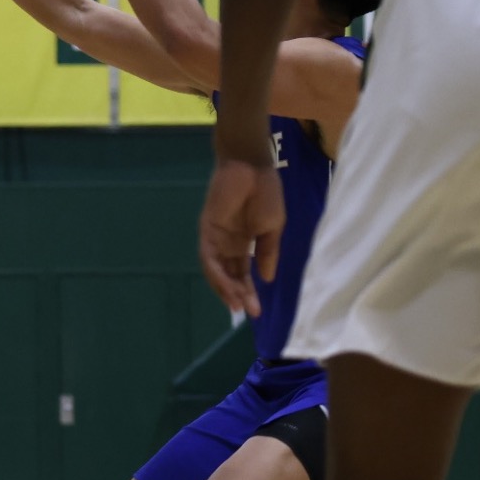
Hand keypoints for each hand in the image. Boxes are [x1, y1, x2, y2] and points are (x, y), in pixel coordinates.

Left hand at [199, 154, 283, 317]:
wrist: (252, 168)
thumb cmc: (266, 193)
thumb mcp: (272, 228)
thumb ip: (267, 252)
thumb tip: (265, 278)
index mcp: (245, 243)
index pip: (243, 273)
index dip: (249, 291)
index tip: (257, 311)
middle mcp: (228, 244)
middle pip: (229, 275)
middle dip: (238, 294)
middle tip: (247, 311)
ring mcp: (216, 238)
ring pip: (217, 270)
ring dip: (226, 288)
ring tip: (237, 304)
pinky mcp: (207, 230)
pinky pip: (208, 256)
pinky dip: (217, 273)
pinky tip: (227, 286)